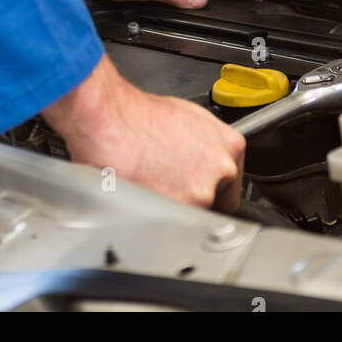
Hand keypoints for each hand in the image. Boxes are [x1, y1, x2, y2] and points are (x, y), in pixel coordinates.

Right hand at [43, 54, 244, 210]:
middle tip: (166, 183)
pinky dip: (158, 217)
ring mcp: (200, 193)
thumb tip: (205, 159)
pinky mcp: (176, 211)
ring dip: (174, 208)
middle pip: (213, 203)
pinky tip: (143, 193)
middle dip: (191, 199)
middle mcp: (220, 171)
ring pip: (191, 216)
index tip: (198, 189)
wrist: (109, 118)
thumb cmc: (138, 114)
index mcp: (229, 146)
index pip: (231, 185)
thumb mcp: (187, 117)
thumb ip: (207, 144)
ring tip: (150, 184)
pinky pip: (171, 226)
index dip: (212, 190)